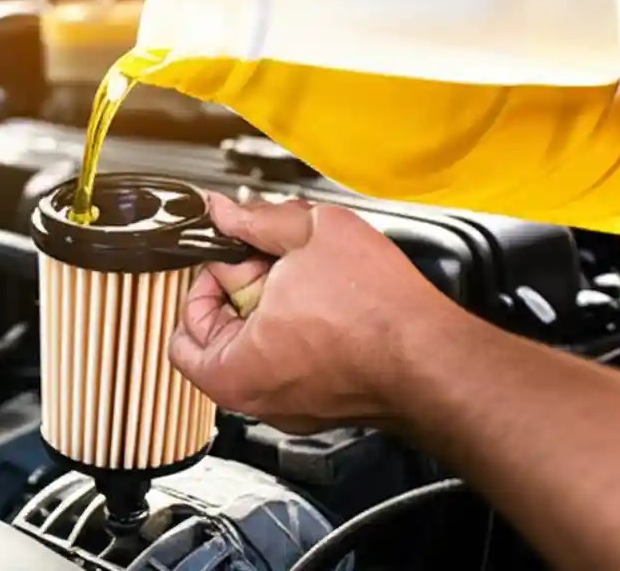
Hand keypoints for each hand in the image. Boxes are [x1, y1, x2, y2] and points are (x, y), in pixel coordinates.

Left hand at [170, 194, 466, 433]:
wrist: (435, 357)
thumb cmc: (377, 313)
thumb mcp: (307, 234)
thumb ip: (254, 220)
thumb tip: (223, 210)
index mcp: (230, 371)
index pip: (184, 325)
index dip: (208, 280)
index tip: (233, 260)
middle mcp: (253, 400)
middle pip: (219, 336)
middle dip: (244, 291)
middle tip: (275, 265)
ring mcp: (289, 408)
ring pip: (258, 347)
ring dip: (274, 308)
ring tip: (306, 282)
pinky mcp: (321, 406)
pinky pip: (290, 362)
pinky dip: (299, 331)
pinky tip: (328, 304)